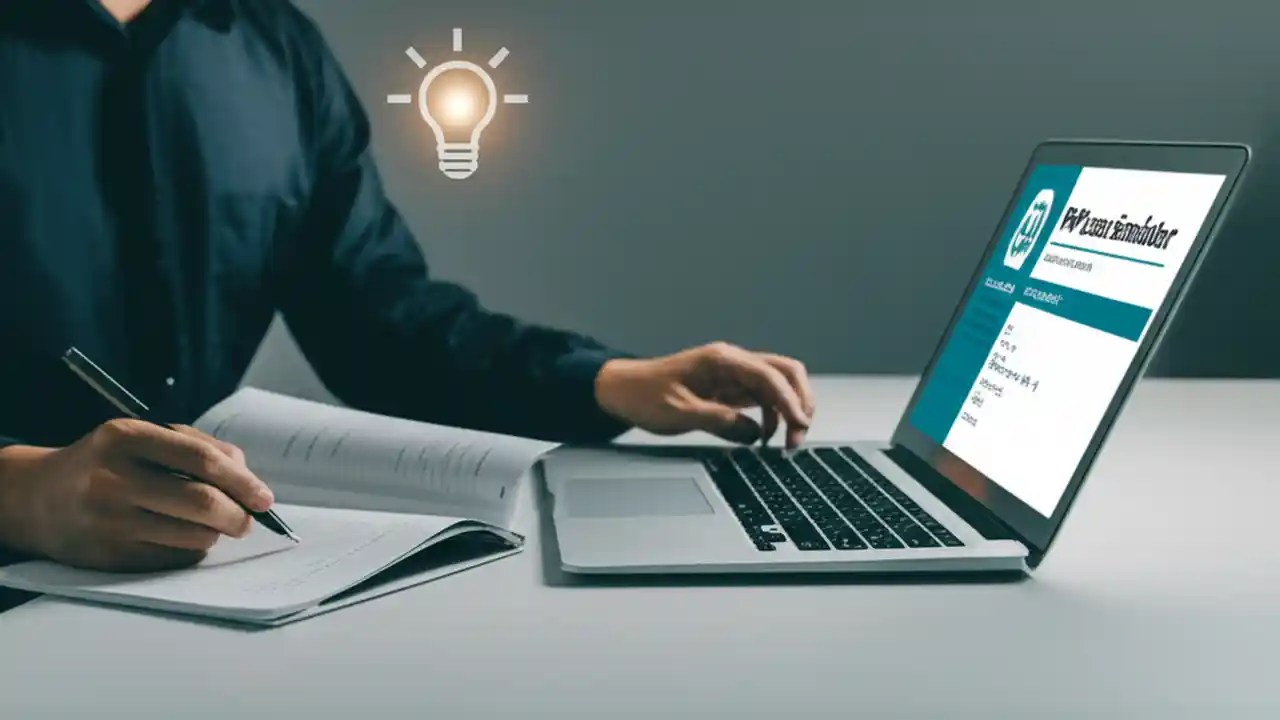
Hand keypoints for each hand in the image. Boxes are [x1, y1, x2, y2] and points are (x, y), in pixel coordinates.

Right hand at [0, 420, 272, 571]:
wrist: (38, 498)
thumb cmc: (108, 463)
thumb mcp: (143, 438)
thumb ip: (199, 448)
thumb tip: (248, 479)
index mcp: (126, 438)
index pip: (202, 460)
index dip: (243, 481)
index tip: (264, 498)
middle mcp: (113, 478)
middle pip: (202, 503)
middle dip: (238, 516)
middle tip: (248, 520)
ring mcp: (108, 520)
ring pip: (193, 536)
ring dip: (215, 535)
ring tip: (212, 526)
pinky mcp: (108, 556)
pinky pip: (173, 560)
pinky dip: (191, 551)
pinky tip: (181, 539)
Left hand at [595, 343, 814, 448]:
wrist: (622, 390)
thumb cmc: (644, 395)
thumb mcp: (679, 413)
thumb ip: (718, 421)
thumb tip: (754, 433)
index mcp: (721, 361)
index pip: (769, 375)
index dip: (790, 400)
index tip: (799, 426)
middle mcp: (733, 363)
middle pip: (785, 372)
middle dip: (799, 402)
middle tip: (797, 436)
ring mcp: (733, 375)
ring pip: (778, 386)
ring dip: (788, 411)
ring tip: (784, 444)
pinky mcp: (730, 389)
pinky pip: (762, 399)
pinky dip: (771, 417)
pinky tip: (763, 438)